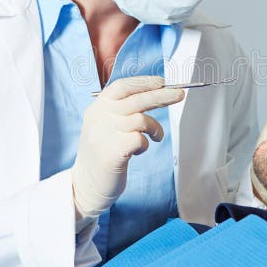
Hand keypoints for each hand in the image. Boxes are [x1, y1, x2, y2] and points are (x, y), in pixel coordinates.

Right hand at [71, 76, 184, 221]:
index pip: (122, 86)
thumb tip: (156, 92)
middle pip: (136, 99)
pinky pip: (140, 140)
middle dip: (162, 96)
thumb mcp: (106, 124)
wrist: (87, 183)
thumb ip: (124, 109)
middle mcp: (98, 117)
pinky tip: (138, 151)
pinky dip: (145, 145)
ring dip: (155, 128)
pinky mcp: (111, 153)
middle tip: (180, 95)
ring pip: (141, 120)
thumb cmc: (104, 151)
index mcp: (97, 107)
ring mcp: (103, 134)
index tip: (161, 82)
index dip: (143, 82)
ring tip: (155, 137)